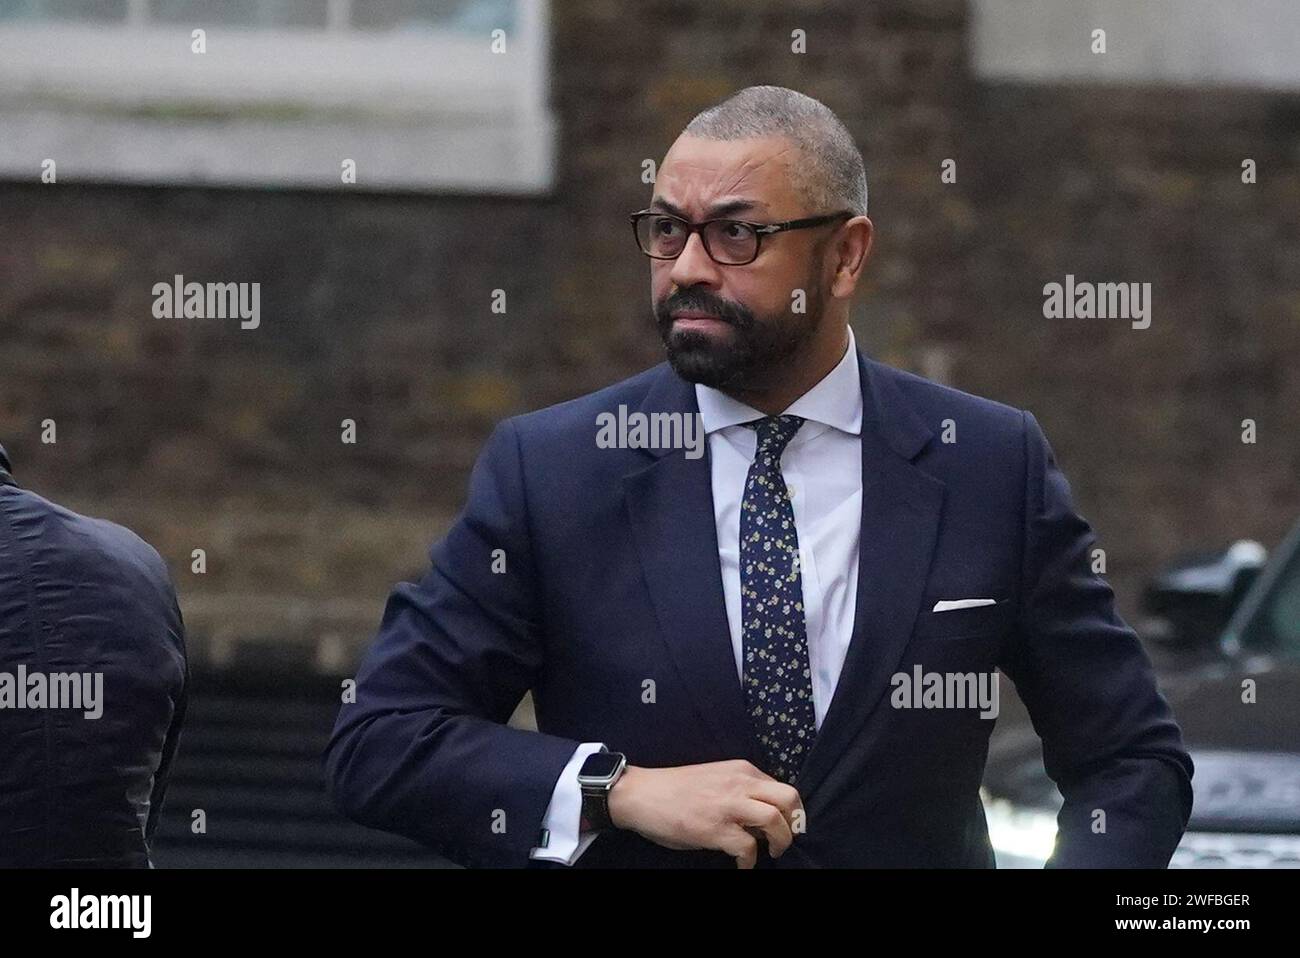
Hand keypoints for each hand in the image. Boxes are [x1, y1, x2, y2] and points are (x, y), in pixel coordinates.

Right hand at [607, 759, 803, 867]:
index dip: (789, 810)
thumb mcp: (716, 778)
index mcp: (741, 770)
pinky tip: (743, 866)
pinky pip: (748, 848)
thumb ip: (740, 788)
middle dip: (795, 822)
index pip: (782, 786)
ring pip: (775, 820)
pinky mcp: (715, 829)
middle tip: (786, 838)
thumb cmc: (675, 788)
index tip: (784, 825)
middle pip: (789, 798)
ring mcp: (728, 806)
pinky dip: (751, 861)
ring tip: (772, 852)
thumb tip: (761, 813)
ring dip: (780, 842)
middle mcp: (739, 784)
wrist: (642, 794)